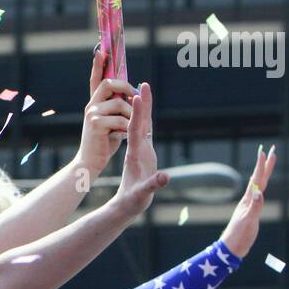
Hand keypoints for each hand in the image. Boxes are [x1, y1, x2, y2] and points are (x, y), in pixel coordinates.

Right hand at [77, 49, 134, 175]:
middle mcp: (91, 105)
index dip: (98, 64)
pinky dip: (127, 128)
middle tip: (134, 96)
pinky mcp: (95, 123)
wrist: (91, 161)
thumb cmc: (104, 142)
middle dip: (125, 87)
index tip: (100, 49)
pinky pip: (120, 119)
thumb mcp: (112, 121)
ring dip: (131, 116)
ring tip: (130, 129)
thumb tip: (132, 94)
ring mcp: (91, 113)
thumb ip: (117, 107)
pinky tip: (124, 137)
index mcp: (94, 103)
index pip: (95, 79)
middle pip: (109, 82)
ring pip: (120, 104)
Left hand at [111, 82, 167, 216]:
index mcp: (135, 154)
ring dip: (144, 110)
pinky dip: (146, 122)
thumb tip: (164, 177)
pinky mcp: (144, 154)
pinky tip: (147, 114)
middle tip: (144, 84)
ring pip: (143, 126)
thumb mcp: (143, 193)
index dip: (138, 113)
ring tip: (144, 93)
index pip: (135, 129)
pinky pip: (145, 134)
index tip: (137, 95)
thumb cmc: (133, 200)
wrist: (125, 205)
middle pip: (140, 122)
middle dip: (142, 104)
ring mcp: (141, 150)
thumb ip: (153, 185)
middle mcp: (137, 148)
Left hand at [220, 145, 276, 258]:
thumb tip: (259, 192)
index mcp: (248, 200)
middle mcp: (248, 199)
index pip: (257, 179)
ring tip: (270, 161)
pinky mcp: (251, 211)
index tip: (264, 151)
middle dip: (265, 164)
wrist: (232, 247)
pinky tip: (261, 185)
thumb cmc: (240, 235)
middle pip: (259, 178)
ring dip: (265, 172)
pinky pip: (258, 194)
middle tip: (272, 149)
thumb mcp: (248, 221)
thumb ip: (255, 206)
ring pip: (259, 184)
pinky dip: (262, 186)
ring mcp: (249, 204)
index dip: (261, 166)